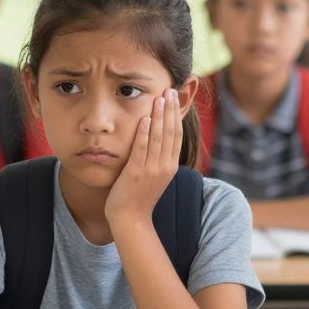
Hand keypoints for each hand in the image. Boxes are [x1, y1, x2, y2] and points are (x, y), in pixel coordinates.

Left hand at [105, 89, 180, 224]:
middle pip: (171, 132)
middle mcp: (165, 166)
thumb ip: (157, 158)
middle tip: (170, 89)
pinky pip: (142, 149)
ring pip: (159, 137)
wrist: (131, 219)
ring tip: (159, 97)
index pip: (177, 135)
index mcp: (170, 166)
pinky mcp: (137, 173)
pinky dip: (145, 133)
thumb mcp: (154, 175)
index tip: (174, 97)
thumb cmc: (139, 196)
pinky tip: (145, 119)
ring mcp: (152, 170)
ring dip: (159, 116)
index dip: (176, 115)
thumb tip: (157, 139)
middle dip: (170, 109)